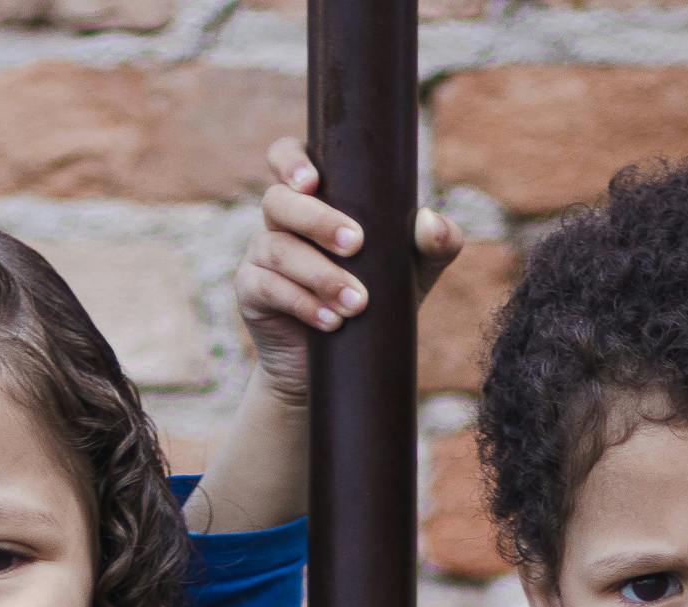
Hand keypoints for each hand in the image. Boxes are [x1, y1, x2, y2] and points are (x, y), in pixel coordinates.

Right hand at [237, 137, 461, 405]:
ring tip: (357, 302)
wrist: (341, 367)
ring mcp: (261, 255)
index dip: (290, 161)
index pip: (285, 158)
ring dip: (319, 274)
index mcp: (311, 198)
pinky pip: (267, 288)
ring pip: (278, 249)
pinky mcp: (252, 293)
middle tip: (356, 244)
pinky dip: (303, 304)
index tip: (313, 181)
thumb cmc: (376, 304)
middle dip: (317, 221)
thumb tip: (430, 223)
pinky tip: (331, 321)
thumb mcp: (411, 273)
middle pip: (279, 201)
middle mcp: (280, 220)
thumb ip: (435, 244)